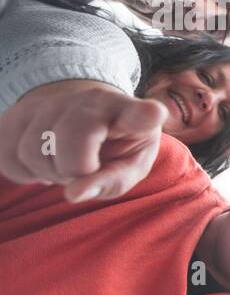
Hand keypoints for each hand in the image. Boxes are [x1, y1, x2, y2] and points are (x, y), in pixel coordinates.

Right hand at [0, 80, 164, 201]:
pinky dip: (26, 171)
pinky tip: (46, 160)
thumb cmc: (114, 148)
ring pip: (32, 151)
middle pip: (70, 138)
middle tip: (86, 168)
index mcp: (129, 113)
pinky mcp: (15, 114)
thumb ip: (111, 182)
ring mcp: (49, 102)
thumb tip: (74, 193)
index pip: (138, 113)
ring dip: (48, 171)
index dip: (144, 115)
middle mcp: (90, 100)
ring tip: (66, 164)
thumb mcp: (127, 167)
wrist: (82, 117)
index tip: (151, 114)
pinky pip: (9, 158)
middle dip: (75, 168)